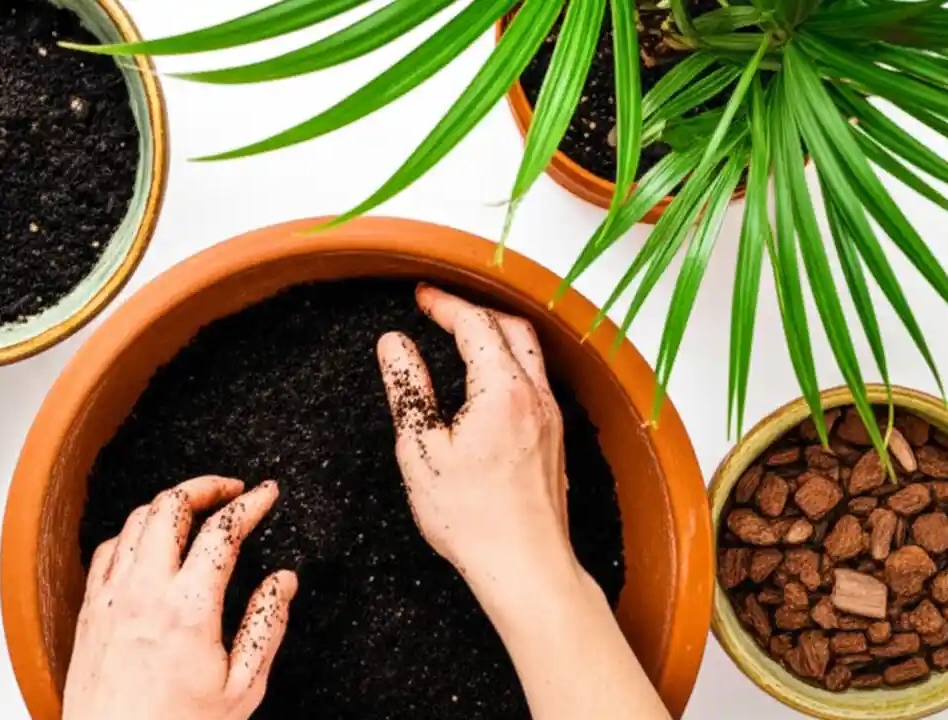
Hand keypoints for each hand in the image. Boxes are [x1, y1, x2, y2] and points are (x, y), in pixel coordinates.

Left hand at [63, 477, 297, 719]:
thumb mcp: (242, 689)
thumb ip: (266, 626)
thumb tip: (284, 581)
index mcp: (188, 609)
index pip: (222, 531)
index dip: (250, 503)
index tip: (267, 494)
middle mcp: (143, 592)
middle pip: (170, 506)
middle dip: (206, 486)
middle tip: (231, 490)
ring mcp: (110, 597)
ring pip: (136, 519)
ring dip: (169, 504)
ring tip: (196, 509)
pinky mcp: (89, 610)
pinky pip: (108, 549)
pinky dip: (133, 532)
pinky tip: (151, 543)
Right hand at [376, 284, 577, 589]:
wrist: (525, 566)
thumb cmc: (473, 518)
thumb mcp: (421, 448)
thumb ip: (408, 389)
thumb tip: (394, 345)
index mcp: (502, 392)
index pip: (474, 325)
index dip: (444, 304)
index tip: (420, 298)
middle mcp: (534, 396)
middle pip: (511, 327)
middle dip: (473, 310)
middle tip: (439, 309)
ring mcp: (550, 417)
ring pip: (529, 353)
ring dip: (495, 334)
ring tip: (461, 336)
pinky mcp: (554, 439)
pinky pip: (534, 380)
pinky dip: (509, 363)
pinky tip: (487, 381)